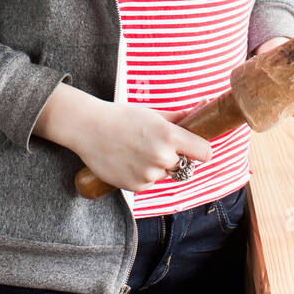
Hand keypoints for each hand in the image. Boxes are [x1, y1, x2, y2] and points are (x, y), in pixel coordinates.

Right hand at [73, 99, 211, 193]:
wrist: (88, 128)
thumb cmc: (122, 116)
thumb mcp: (153, 114)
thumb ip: (180, 117)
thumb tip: (203, 107)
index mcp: (169, 136)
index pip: (205, 152)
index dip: (201, 149)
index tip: (195, 147)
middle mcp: (162, 157)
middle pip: (184, 164)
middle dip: (174, 156)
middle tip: (153, 144)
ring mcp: (149, 174)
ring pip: (165, 174)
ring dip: (156, 166)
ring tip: (136, 150)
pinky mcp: (136, 186)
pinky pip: (149, 182)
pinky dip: (142, 174)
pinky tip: (128, 160)